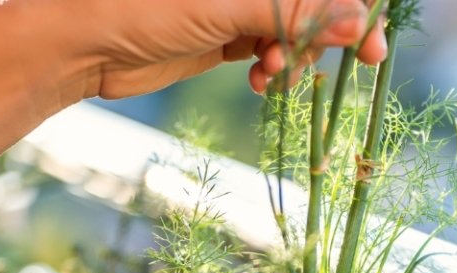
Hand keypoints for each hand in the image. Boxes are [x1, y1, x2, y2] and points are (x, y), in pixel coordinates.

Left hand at [63, 0, 388, 99]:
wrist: (83, 41)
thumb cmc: (144, 5)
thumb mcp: (229, 6)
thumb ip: (294, 12)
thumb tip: (360, 23)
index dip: (353, 6)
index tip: (373, 42)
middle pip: (314, 0)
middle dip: (329, 30)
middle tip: (349, 62)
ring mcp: (237, 2)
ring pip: (296, 27)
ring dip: (298, 54)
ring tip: (273, 72)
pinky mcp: (225, 32)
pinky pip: (272, 47)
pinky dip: (276, 67)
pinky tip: (262, 81)